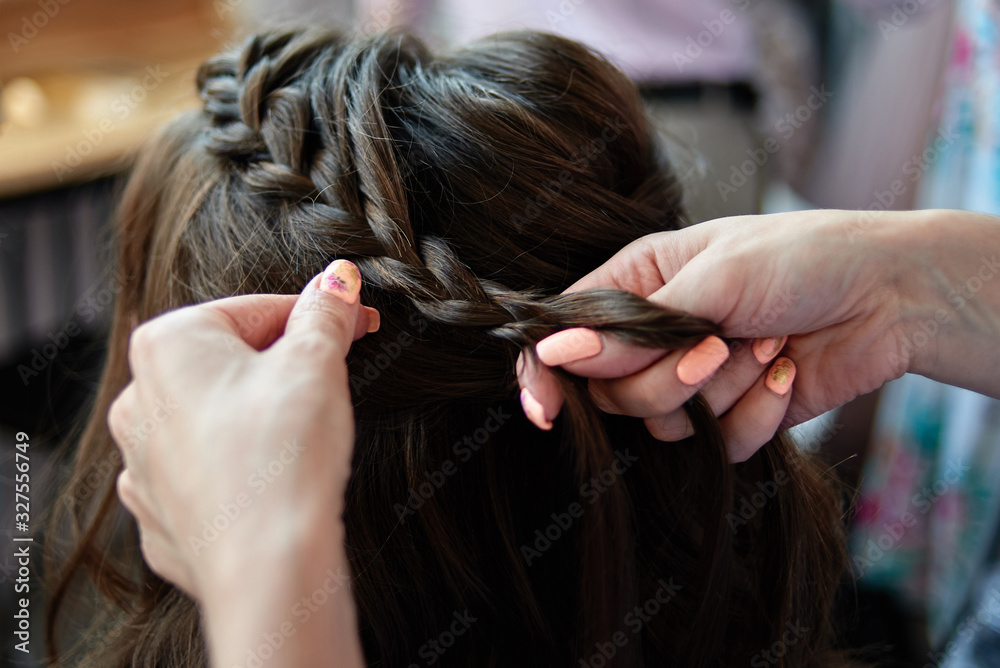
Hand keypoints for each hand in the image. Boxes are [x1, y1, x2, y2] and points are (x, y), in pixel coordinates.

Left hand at [108, 259, 375, 666]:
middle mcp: (139, 400)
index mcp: (167, 345)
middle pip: (232, 362)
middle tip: (332, 383)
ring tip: (304, 438)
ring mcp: (143, 462)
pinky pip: (207, 473)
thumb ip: (326, 313)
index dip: (318, 317)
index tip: (357, 324)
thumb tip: (338, 280)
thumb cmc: (284, 456)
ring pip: (216, 418)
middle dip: (285, 367)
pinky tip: (276, 479)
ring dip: (260, 417)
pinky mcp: (161, 513)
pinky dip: (241, 468)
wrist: (267, 566)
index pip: (258, 310)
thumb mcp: (317, 364)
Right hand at [518, 209, 999, 461]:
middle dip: (668, 378)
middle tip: (719, 345)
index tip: (545, 410)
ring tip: (768, 344)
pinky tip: (786, 371)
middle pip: (612, 393)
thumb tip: (556, 352)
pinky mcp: (730, 416)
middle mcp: (654, 337)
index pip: (565, 336)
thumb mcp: (710, 278)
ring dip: (722, 390)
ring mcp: (692, 380)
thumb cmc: (800, 259)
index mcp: (636, 286)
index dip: (547, 373)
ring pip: (662, 423)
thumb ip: (632, 326)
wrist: (889, 295)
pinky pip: (716, 444)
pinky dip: (756, 414)